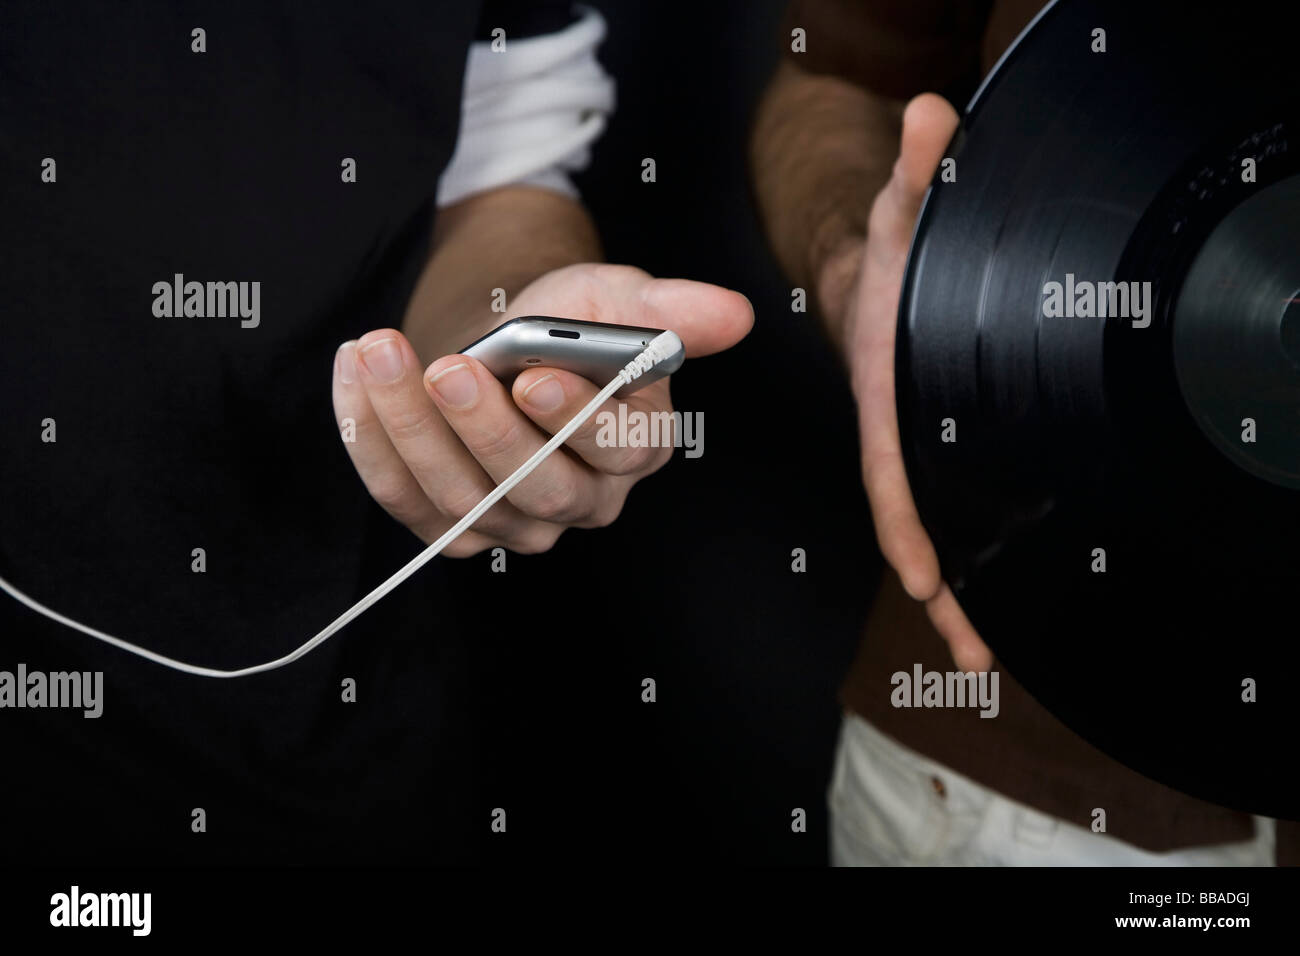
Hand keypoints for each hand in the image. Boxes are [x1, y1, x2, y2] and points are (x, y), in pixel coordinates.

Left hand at [332, 263, 752, 555]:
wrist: (505, 342)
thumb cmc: (569, 322)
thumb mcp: (618, 297)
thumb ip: (669, 307)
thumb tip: (734, 312)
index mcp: (638, 445)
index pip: (620, 450)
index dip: (578, 419)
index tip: (537, 375)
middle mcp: (586, 499)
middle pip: (540, 490)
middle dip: (488, 432)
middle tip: (447, 369)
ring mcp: (516, 522)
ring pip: (466, 501)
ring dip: (414, 430)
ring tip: (380, 353)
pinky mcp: (455, 523)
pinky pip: (407, 501)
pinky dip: (372, 442)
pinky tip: (355, 375)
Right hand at [833, 94, 992, 671]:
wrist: (869, 282)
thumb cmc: (887, 253)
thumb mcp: (903, 208)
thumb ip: (918, 170)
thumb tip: (932, 117)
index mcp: (884, 397)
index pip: (889, 466)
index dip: (905, 519)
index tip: (922, 574)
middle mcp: (895, 438)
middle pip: (913, 523)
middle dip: (941, 592)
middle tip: (972, 655)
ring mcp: (915, 454)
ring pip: (934, 535)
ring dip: (956, 597)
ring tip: (981, 658)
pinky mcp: (936, 458)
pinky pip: (949, 518)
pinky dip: (965, 566)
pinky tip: (987, 602)